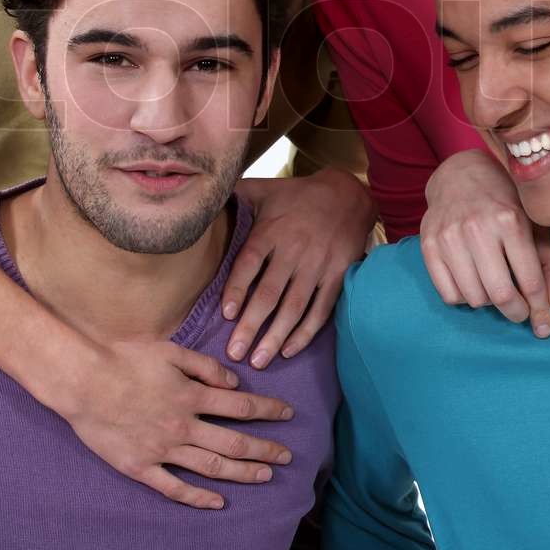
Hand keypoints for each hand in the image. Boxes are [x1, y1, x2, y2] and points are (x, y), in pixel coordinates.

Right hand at [54, 337, 294, 509]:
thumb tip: (234, 381)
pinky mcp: (140, 467)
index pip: (242, 406)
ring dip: (242, 472)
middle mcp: (183, 426)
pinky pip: (174, 488)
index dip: (269, 410)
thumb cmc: (124, 359)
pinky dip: (198, 497)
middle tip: (288, 455)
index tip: (288, 413)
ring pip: (212, 466)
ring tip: (265, 475)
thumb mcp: (171, 351)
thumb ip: (206, 367)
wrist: (81, 381)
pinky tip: (218, 502)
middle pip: (235, 441)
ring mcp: (162, 449)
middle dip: (265, 448)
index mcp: (192, 396)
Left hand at [222, 169, 374, 364]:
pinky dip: (306, 332)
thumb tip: (201, 197)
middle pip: (270, 293)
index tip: (226, 313)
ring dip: (276, 336)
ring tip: (258, 360)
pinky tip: (289, 350)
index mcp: (272, 231)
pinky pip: (321, 308)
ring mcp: (318, 265)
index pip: (250, 262)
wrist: (349, 194)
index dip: (237, 288)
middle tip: (235, 353)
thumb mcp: (266, 188)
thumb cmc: (299, 195)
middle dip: (251, 325)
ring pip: (294, 306)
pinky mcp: (338, 275)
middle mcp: (294, 250)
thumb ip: (235, 196)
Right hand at [420, 148, 549, 337]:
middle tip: (520, 313)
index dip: (539, 309)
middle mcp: (477, 228)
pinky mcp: (428, 244)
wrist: (461, 174)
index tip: (543, 327)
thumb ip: (548, 262)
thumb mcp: (535, 223)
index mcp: (510, 220)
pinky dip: (464, 298)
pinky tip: (473, 282)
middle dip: (516, 313)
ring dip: (489, 303)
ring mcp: (449, 237)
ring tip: (495, 289)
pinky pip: (449, 294)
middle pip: (500, 294)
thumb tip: (549, 302)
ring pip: (473, 298)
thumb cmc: (505, 201)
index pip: (530, 281)